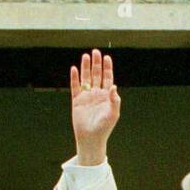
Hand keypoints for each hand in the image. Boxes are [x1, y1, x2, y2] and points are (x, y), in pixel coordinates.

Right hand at [70, 49, 120, 164]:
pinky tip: (74, 69)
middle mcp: (96, 94)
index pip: (107, 78)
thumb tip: (114, 86)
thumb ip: (115, 100)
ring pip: (86, 78)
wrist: (91, 138)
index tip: (107, 57)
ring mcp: (86, 97)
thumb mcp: (113, 114)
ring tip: (85, 56)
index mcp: (107, 96)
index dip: (107, 68)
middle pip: (96, 75)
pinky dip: (74, 78)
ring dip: (86, 68)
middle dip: (96, 64)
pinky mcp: (77, 101)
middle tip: (95, 52)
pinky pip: (75, 87)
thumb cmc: (104, 128)